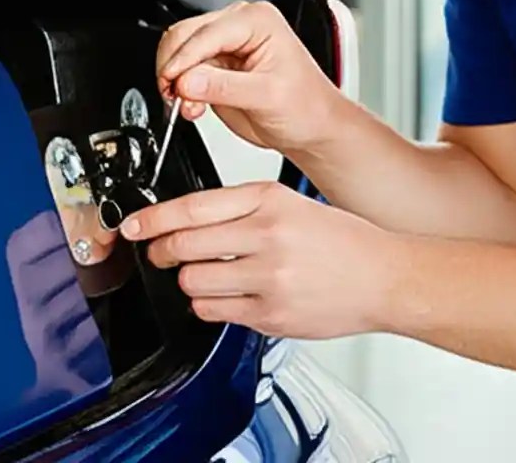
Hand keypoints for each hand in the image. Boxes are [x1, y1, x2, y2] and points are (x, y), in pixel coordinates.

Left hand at [119, 181, 395, 339]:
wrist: (384, 277)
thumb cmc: (339, 241)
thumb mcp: (289, 203)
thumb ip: (239, 207)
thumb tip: (181, 220)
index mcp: (268, 201)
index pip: (191, 208)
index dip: (151, 219)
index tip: (131, 226)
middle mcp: (267, 237)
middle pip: (183, 247)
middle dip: (162, 253)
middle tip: (161, 254)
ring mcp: (269, 278)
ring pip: (193, 283)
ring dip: (189, 282)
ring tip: (207, 277)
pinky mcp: (271, 315)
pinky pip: (214, 312)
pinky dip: (210, 305)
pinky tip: (227, 297)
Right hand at [156, 1, 344, 154]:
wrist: (311, 128)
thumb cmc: (306, 107)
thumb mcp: (267, 96)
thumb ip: (224, 87)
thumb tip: (187, 81)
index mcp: (257, 21)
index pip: (206, 33)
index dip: (184, 58)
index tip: (171, 83)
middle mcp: (238, 26)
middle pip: (184, 35)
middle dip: (174, 68)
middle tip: (176, 97)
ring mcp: (224, 46)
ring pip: (178, 52)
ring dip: (175, 81)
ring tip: (189, 105)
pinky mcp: (215, 66)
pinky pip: (183, 71)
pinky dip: (179, 90)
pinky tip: (193, 106)